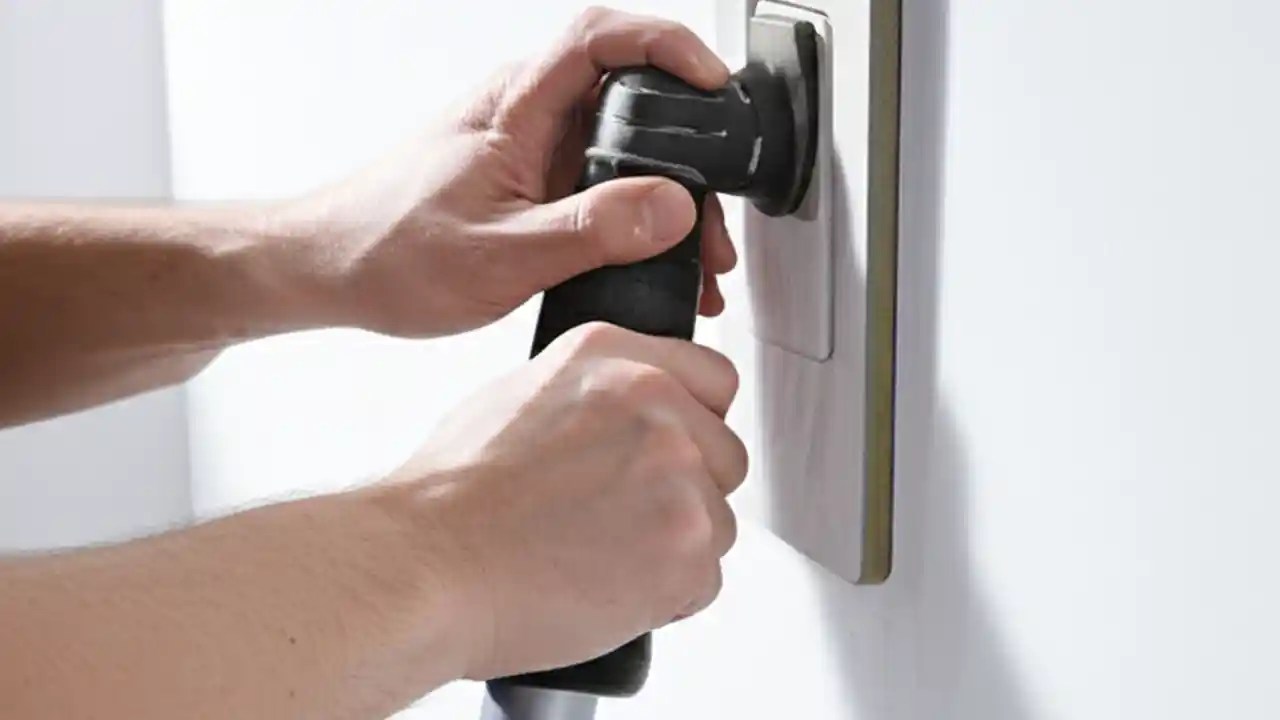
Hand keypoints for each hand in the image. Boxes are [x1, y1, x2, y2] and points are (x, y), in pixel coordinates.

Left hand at [292, 8, 738, 336]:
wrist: (329, 270)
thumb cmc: (388, 253)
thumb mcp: (500, 255)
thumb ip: (589, 230)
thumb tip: (673, 209)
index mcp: (515, 110)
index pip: (599, 39)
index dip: (665, 45)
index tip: (714, 84)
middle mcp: (526, 117)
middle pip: (631, 101)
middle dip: (689, 154)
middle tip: (711, 222)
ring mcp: (529, 149)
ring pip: (621, 149)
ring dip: (667, 197)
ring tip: (692, 260)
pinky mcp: (529, 181)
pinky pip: (598, 183)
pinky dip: (635, 218)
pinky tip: (650, 262)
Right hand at [378, 322, 746, 678]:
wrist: (427, 567)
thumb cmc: (451, 497)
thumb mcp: (518, 395)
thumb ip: (594, 393)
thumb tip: (627, 415)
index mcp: (614, 357)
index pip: (714, 379)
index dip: (698, 425)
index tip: (679, 452)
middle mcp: (656, 405)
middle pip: (725, 455)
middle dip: (688, 492)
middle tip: (622, 520)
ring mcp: (678, 476)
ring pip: (718, 522)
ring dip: (674, 548)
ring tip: (599, 557)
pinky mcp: (687, 548)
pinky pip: (705, 581)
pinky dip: (666, 597)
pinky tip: (606, 588)